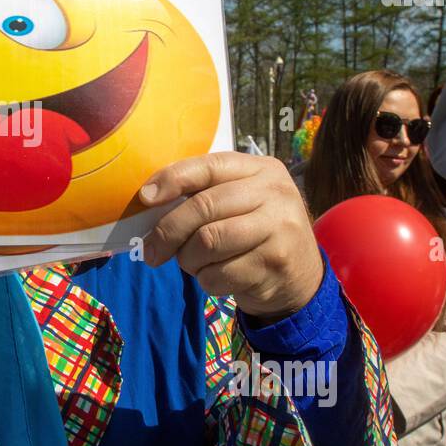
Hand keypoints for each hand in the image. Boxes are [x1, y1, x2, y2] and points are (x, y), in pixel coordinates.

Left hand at [139, 152, 323, 320]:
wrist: (300, 277)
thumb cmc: (254, 233)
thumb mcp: (239, 203)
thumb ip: (204, 194)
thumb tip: (148, 199)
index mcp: (262, 169)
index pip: (209, 166)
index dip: (172, 179)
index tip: (145, 198)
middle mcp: (275, 193)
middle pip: (203, 207)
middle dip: (168, 231)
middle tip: (151, 252)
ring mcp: (279, 228)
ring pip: (207, 242)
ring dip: (188, 259)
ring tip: (192, 263)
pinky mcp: (274, 263)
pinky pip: (219, 274)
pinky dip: (205, 280)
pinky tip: (215, 276)